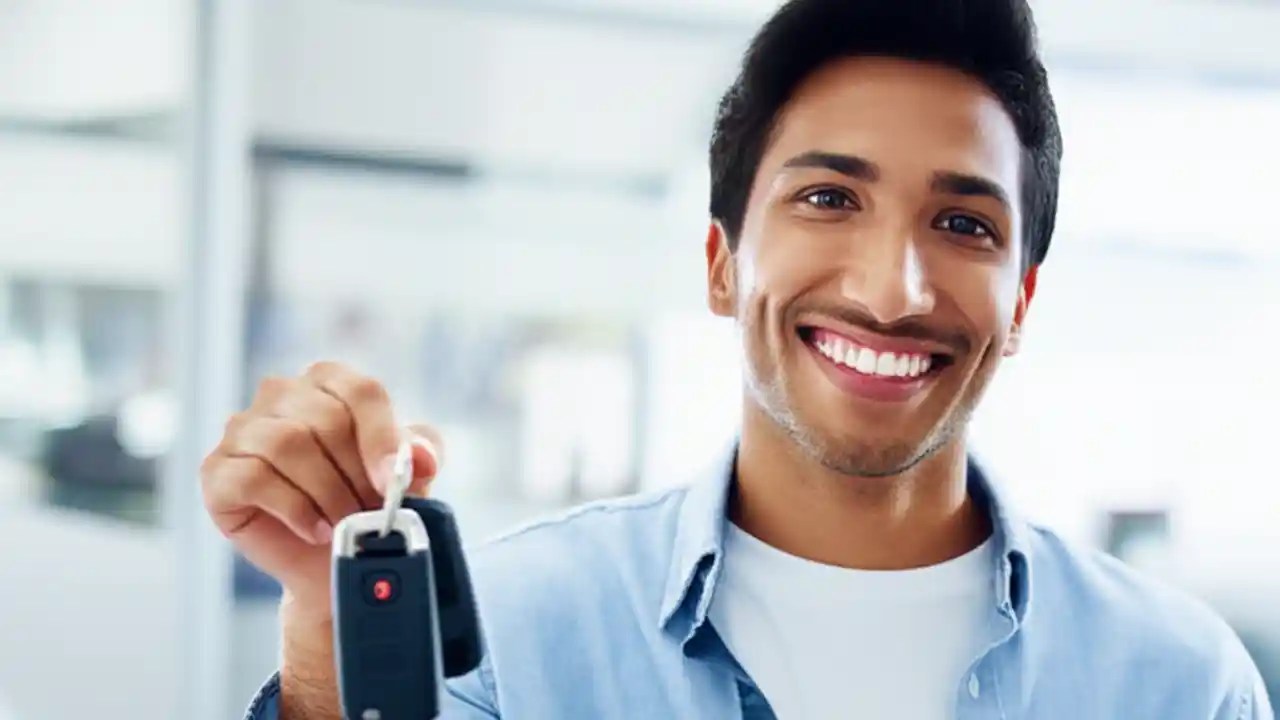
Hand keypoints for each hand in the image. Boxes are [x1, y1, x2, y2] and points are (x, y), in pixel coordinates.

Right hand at [200, 361, 441, 624]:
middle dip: (354, 475)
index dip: (382, 439)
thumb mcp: (410, 473)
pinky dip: (294, 508)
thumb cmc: (369, 504)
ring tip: (342, 523)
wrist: (333, 562)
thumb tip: (419, 457)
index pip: (360, 391)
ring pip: (288, 444)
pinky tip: (314, 528)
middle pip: (325, 419)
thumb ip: (422, 451)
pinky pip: (254, 477)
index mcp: (328, 381)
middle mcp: (280, 394)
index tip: (395, 483)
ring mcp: (242, 430)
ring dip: (326, 493)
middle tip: (368, 512)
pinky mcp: (217, 471)